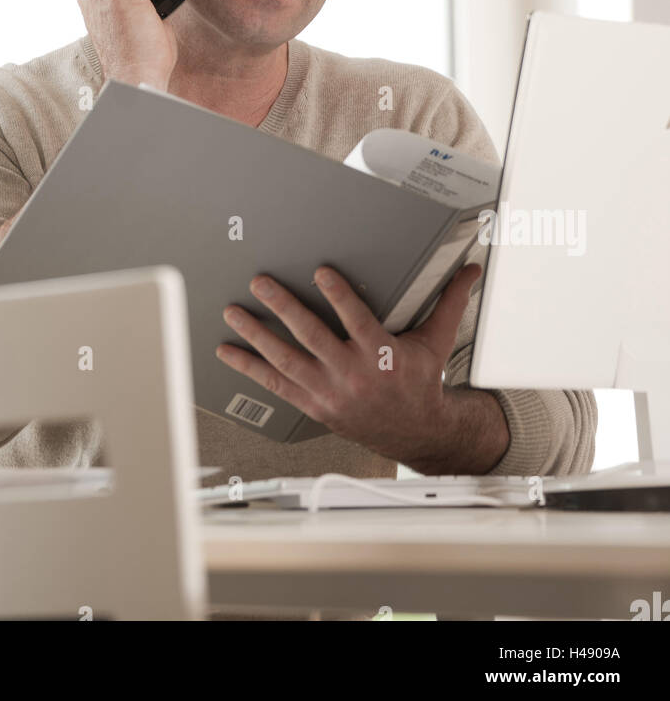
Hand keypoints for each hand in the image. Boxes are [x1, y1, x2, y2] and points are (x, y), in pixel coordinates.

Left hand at [215, 262, 482, 467]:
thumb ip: (448, 301)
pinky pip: (275, 384)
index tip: (320, 271)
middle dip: (282, 307)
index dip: (338, 295)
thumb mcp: (436, 341)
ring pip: (286, 359)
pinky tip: (228, 350)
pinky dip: (249, 368)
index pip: (357, 320)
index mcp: (381, 354)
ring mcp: (329, 391)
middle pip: (312, 336)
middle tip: (260, 282)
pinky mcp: (314, 404)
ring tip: (234, 312)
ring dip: (257, 334)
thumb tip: (472, 268)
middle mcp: (352, 373)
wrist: (414, 432)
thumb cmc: (420, 381)